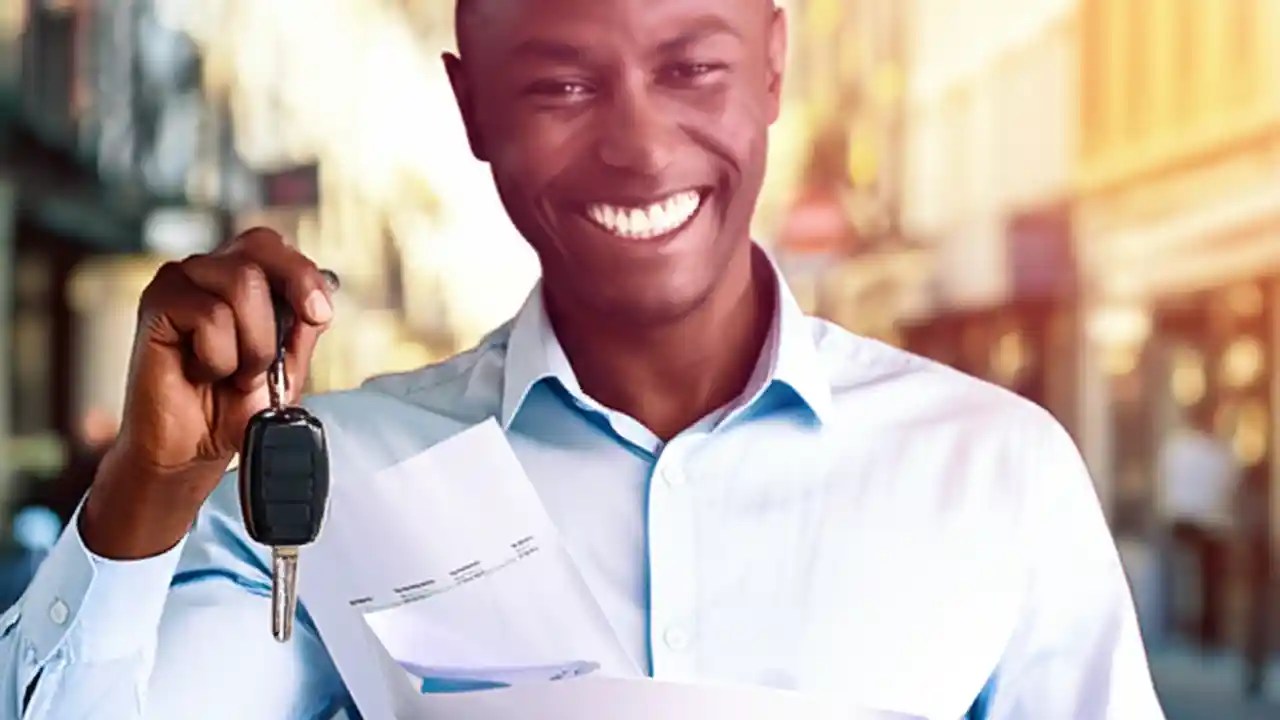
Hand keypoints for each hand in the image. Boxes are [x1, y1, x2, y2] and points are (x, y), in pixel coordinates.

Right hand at [81, 228, 335, 557]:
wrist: (191, 449)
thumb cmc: (232, 405)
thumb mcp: (287, 364)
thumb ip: (301, 326)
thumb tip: (316, 298)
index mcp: (239, 275)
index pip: (273, 245)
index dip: (303, 275)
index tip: (319, 316)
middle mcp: (208, 269)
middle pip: (260, 247)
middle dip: (282, 306)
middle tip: (273, 357)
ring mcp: (179, 282)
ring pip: (242, 282)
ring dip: (252, 344)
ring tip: (230, 371)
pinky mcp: (156, 304)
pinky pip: (210, 316)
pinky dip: (219, 356)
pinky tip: (199, 371)